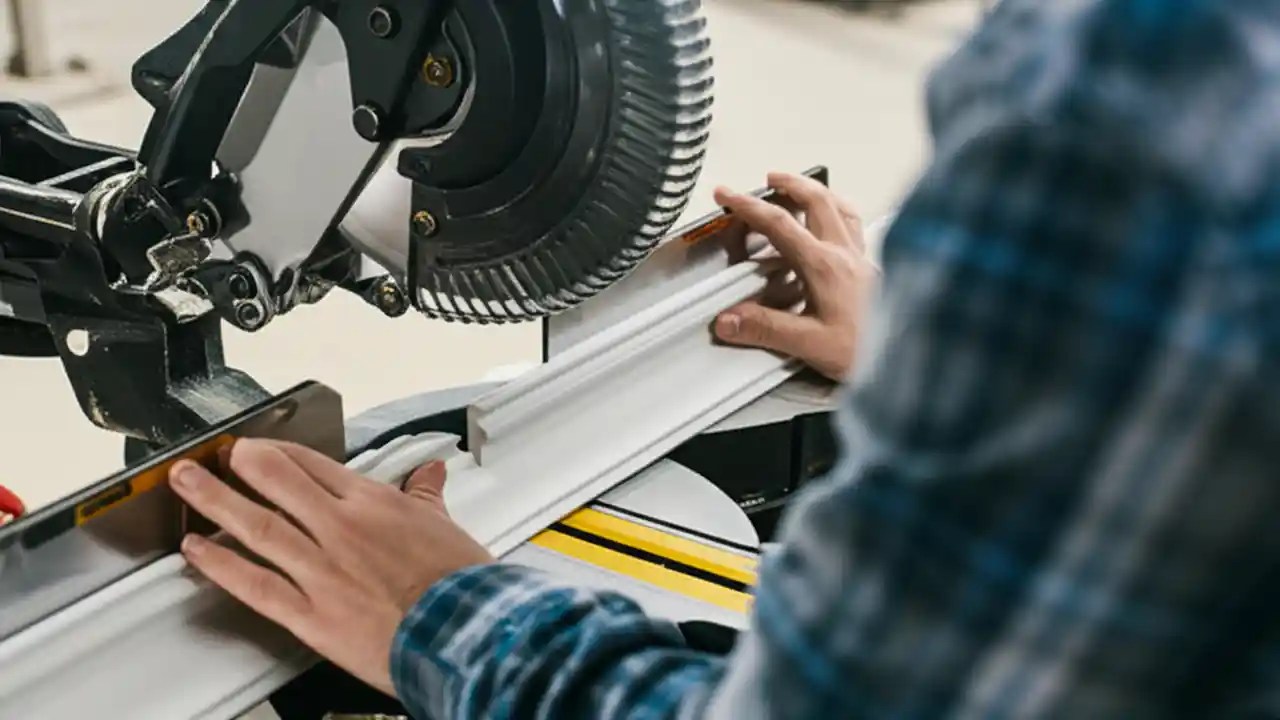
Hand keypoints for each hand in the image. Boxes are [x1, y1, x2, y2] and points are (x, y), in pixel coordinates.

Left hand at [169, 439, 492, 695]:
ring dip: (216, 501)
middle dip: (241, 463)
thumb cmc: (461, 586)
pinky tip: (197, 552)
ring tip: (188, 483)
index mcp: (376, 504)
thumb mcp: (447, 526)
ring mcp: (323, 571)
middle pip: (278, 483)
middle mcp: (342, 529)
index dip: (279, 452)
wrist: (465, 634)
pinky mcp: (312, 615)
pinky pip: (257, 585)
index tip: (262, 448)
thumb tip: (429, 474)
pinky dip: (222, 566)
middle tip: (217, 453)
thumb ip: (426, 498)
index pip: (313, 465)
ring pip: (258, 527)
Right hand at [713, 172, 879, 380]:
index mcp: (824, 266)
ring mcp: (861, 259)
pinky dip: (840, 213)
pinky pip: (855, 227)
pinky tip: (834, 222)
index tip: (727, 196)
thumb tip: (727, 320)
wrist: (914, 357)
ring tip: (800, 189)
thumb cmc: (868, 352)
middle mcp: (845, 254)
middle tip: (767, 179)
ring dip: (816, 192)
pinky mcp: (872, 270)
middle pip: (817, 200)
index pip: (780, 224)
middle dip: (789, 184)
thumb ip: (766, 329)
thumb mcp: (810, 344)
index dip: (748, 206)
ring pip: (840, 208)